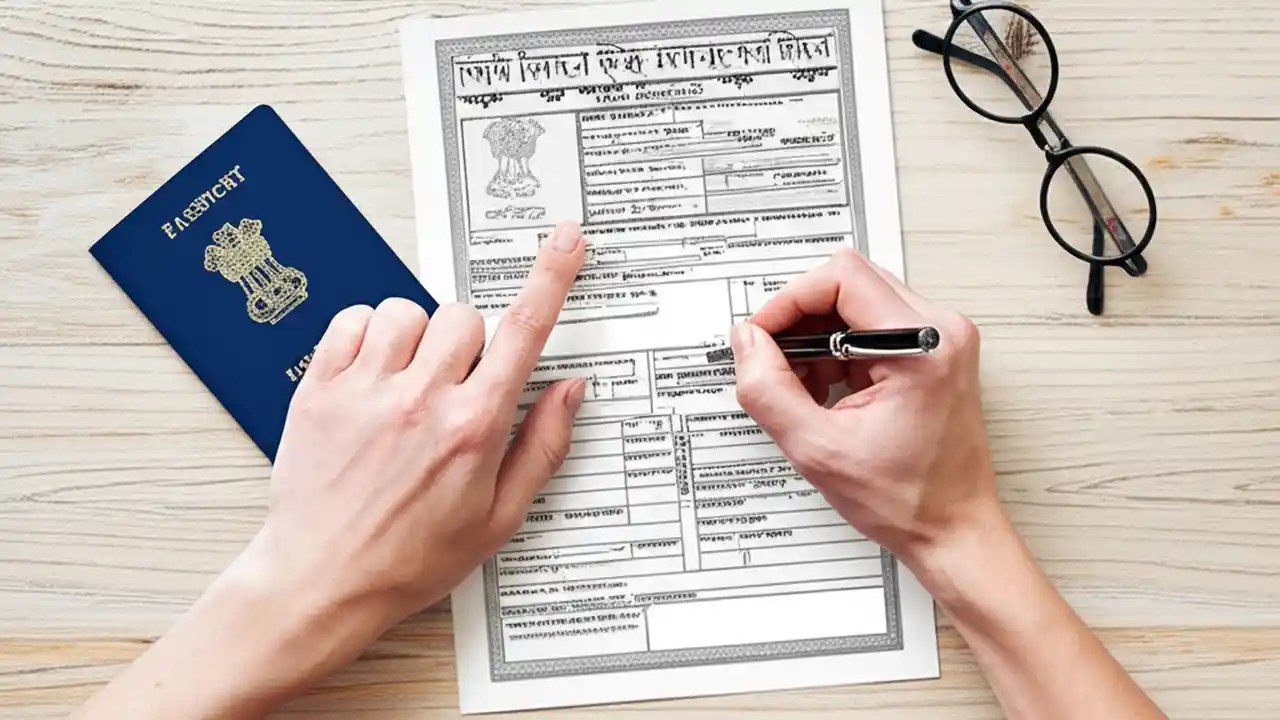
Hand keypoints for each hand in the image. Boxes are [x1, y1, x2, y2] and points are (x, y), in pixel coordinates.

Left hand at [75, 221, 587, 719]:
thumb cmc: (409, 558)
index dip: (551, 278)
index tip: (564, 242)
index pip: (523, 333)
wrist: (321, 580)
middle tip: (457, 382)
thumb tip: (569, 390)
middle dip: (471, 340)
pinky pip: (352, 319)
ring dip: (418, 334)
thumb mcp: (499, 518)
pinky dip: (367, 333)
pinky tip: (373, 374)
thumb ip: (542, 446)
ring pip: (408, 309)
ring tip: (409, 380)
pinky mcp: (320, 388)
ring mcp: (366, 390)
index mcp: (473, 429)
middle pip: (465, 315)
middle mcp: (421, 401)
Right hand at [730, 247, 996, 567]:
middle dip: (801, 320)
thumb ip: (769, 390)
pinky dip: (837, 352)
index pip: (842, 278)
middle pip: (849, 283)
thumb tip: (747, 344)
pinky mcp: (932, 354)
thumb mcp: (818, 449)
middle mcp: (940, 332)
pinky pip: (871, 328)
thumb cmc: (910, 500)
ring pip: (857, 304)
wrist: (953, 531)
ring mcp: (941, 341)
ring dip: (818, 338)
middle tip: (775, 360)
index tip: (762, 334)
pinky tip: (824, 391)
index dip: (789, 301)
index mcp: (923, 347)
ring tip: (802, 386)